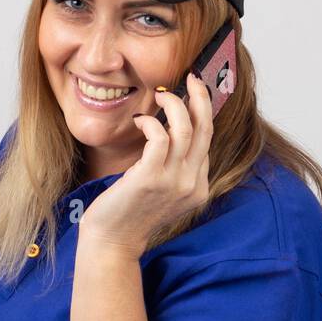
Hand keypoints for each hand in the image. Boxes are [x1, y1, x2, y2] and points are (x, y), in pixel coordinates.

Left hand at [78, 72, 212, 258]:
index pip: (208, 141)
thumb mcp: (163, 192)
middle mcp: (192, 184)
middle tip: (191, 77)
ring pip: (186, 129)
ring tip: (160, 96)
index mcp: (198, 187)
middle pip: (205, 130)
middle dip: (201, 98)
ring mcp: (174, 182)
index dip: (202, 112)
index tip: (192, 94)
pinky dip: (151, 121)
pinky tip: (141, 120)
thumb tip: (172, 135)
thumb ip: (175, 169)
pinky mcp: (150, 178)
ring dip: (174, 104)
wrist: (113, 243)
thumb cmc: (130, 214)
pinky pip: (160, 137)